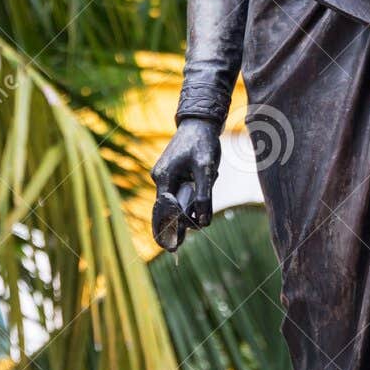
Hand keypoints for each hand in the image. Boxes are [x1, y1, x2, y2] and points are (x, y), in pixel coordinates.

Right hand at [151, 117, 221, 242]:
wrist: (201, 122)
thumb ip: (204, 196)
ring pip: (176, 200)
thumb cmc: (203, 142)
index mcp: (163, 177)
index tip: (173, 247)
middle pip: (166, 209)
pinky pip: (180, 190)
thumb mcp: (206, 170)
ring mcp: (165, 175)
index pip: (164, 210)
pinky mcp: (173, 172)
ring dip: (190, 203)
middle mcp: (160, 178)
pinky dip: (192, 192)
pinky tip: (208, 177)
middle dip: (175, 223)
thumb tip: (202, 222)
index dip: (169, 229)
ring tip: (208, 189)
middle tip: (176, 247)